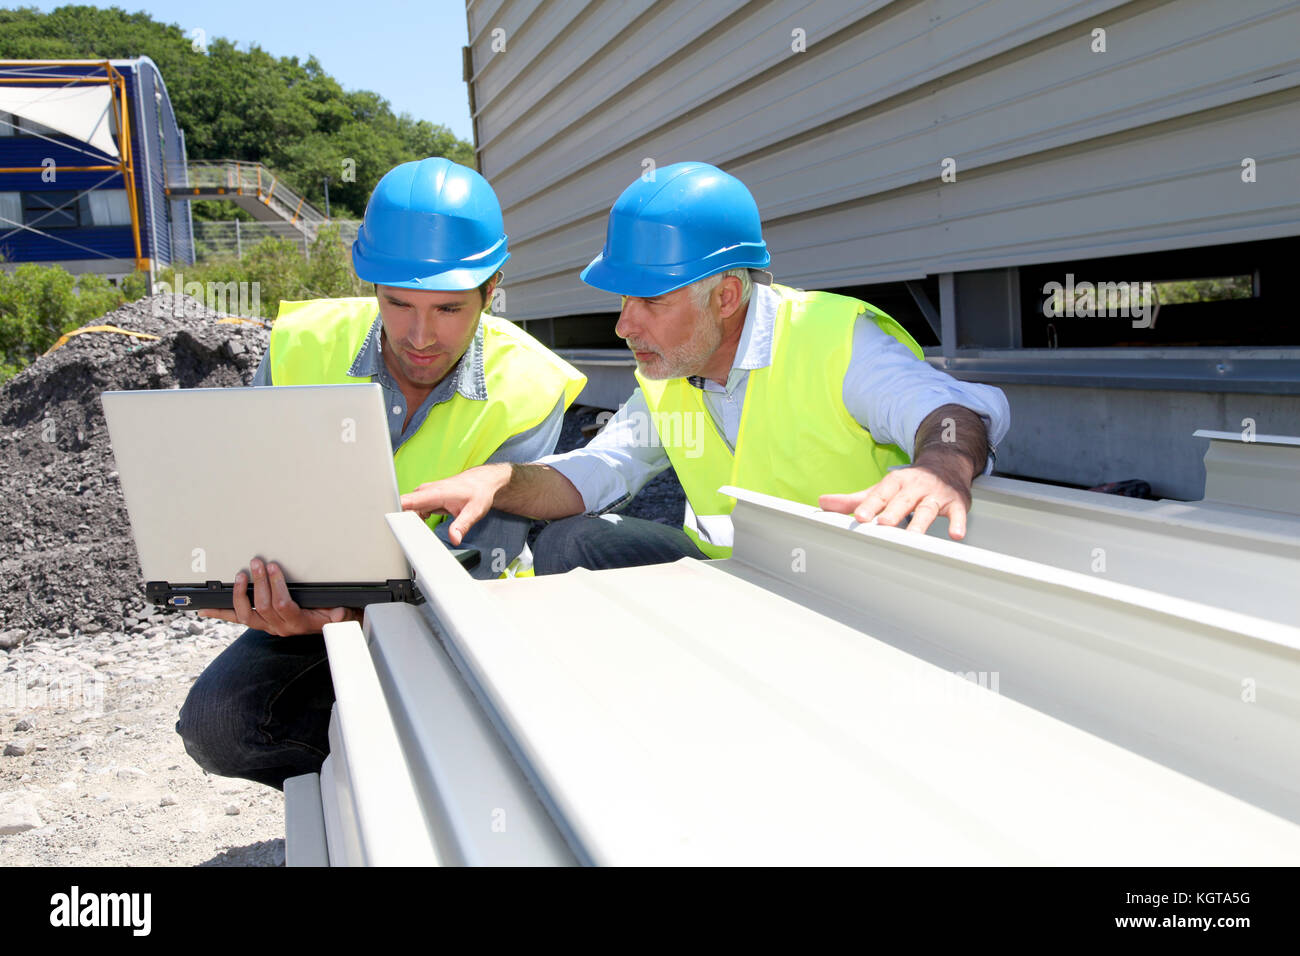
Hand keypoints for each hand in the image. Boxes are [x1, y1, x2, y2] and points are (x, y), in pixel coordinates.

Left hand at [199, 557, 361, 635]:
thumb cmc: (332, 615)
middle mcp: (280, 627)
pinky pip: (238, 619)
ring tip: (240, 576)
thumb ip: (341, 614)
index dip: (276, 586)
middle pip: (263, 606)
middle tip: (257, 562)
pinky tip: (205, 608)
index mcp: (298, 623)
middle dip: (259, 582)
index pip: (282, 605)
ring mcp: (268, 626)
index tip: (273, 568)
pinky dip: (221, 613)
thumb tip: (340, 613)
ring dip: (240, 595)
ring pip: (247, 615)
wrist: (328, 628)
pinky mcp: (260, 623)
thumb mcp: (342, 614)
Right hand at [400, 464, 508, 544]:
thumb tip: (454, 539)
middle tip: (410, 537)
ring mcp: (425, 495)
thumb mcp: (473, 512)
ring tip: (417, 533)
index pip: (405, 501)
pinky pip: (413, 509)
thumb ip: (462, 526)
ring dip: (409, 522)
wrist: (481, 482)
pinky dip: (415, 519)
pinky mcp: (426, 498)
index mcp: (434, 493)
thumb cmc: (478, 492)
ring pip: (407, 509)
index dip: (395, 513)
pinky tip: (422, 526)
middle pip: (402, 508)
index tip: (394, 526)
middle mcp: (425, 492)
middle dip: (402, 523)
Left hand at [819, 454, 974, 539]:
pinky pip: (958, 514)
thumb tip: (822, 503)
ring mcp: (936, 495)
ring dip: (921, 522)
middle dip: (893, 512)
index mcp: (894, 483)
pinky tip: (957, 535)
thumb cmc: (908, 484)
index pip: (880, 494)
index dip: (870, 505)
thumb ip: (854, 500)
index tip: (859, 516)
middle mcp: (915, 487)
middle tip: (883, 524)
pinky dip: (958, 523)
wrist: (946, 464)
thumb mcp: (881, 489)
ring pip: (928, 509)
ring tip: (914, 536)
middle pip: (903, 501)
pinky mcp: (956, 503)